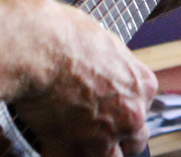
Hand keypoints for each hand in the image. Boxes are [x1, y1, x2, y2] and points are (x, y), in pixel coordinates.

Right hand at [15, 3, 157, 156]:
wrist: (38, 50)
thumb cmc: (65, 35)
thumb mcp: (101, 41)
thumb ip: (110, 64)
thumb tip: (101, 63)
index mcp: (140, 85)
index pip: (142, 108)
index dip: (122, 110)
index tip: (109, 109)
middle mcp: (130, 114)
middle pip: (134, 141)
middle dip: (117, 138)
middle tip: (96, 131)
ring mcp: (104, 137)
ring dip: (94, 152)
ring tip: (76, 143)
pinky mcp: (72, 150)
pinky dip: (59, 153)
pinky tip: (49, 142)